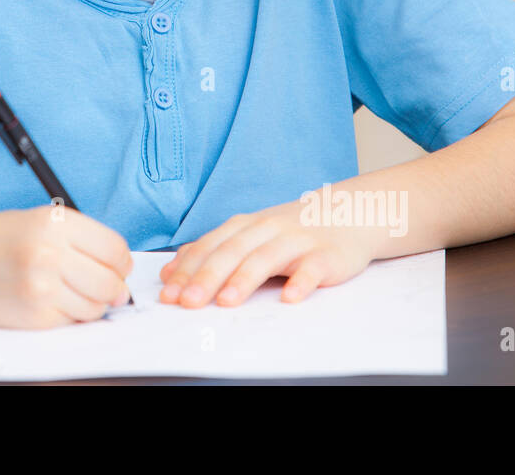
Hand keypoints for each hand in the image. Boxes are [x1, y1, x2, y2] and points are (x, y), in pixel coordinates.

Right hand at [0, 205, 132, 328]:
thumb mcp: (40, 221)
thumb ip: (81, 240)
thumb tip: (121, 270)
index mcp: (57, 223)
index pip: (116, 250)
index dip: (121, 263)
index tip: (117, 268)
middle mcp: (50, 252)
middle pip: (110, 283)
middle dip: (113, 289)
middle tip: (102, 287)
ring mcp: (41, 287)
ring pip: (94, 308)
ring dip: (90, 305)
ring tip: (69, 292)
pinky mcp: (33, 315)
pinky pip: (70, 322)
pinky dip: (67, 316)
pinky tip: (49, 302)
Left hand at [158, 201, 378, 306]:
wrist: (347, 213)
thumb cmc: (290, 231)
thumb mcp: (248, 234)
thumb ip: (211, 251)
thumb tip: (171, 272)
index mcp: (244, 226)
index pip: (209, 247)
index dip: (187, 270)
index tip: (167, 294)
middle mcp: (267, 229)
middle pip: (232, 252)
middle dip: (207, 278)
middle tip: (187, 302)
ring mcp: (296, 240)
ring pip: (266, 258)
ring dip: (244, 280)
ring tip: (226, 302)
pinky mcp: (326, 254)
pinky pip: (312, 268)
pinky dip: (301, 282)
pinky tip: (289, 298)